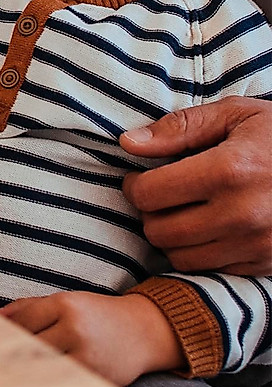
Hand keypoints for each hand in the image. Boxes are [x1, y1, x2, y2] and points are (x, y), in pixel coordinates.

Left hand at [1, 291, 183, 385]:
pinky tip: (37, 378)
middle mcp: (75, 329)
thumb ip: (29, 307)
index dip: (3, 330)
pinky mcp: (97, 377)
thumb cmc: (97, 313)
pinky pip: (64, 379)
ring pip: (45, 365)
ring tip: (8, 370)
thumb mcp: (65, 300)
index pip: (23, 320)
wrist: (143, 331)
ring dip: (26, 367)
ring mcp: (87, 356)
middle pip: (30, 344)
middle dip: (10, 351)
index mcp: (65, 304)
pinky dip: (48, 378)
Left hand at [120, 97, 271, 274]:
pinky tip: (206, 229)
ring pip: (182, 259)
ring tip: (179, 212)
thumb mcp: (233, 115)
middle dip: (149, 213)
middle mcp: (243, 215)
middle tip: (156, 196)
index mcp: (229, 171)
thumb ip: (178, 128)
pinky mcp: (269, 265)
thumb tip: (128, 143)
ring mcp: (259, 245)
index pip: (150, 194)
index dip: (134, 185)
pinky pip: (213, 271)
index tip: (139, 178)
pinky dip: (199, 254)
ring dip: (170, 238)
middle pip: (161, 231)